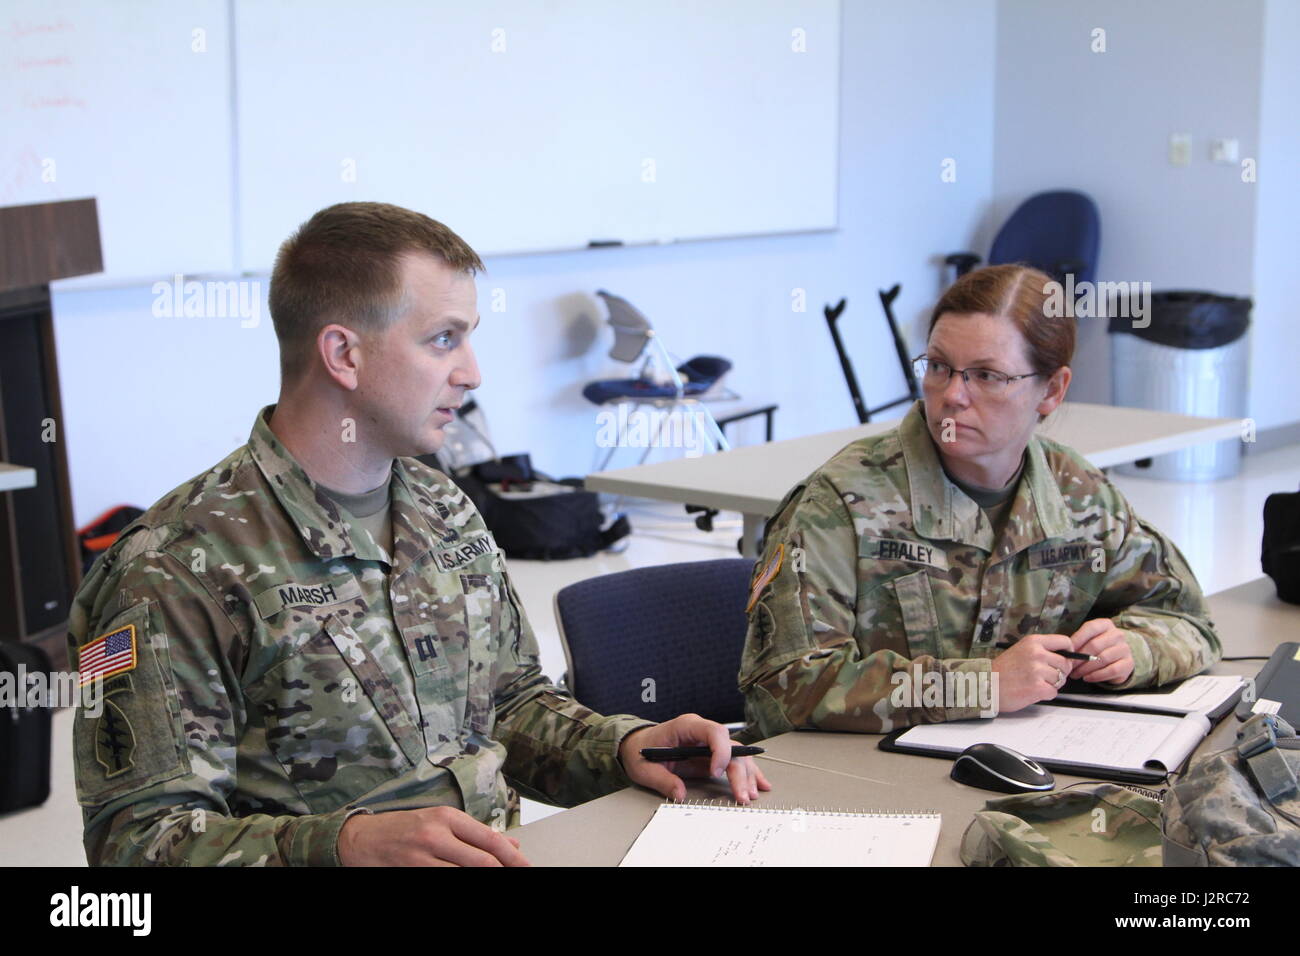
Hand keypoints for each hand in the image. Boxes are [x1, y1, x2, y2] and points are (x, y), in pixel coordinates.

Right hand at [338, 805, 528, 866]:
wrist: (359, 839)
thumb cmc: (403, 828)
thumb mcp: (439, 822)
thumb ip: (474, 834)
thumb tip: (511, 845)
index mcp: (447, 817)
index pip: (490, 839)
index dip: (513, 857)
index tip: (526, 867)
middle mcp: (436, 834)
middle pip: (482, 860)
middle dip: (504, 871)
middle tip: (519, 876)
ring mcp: (422, 856)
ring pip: (465, 874)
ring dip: (484, 879)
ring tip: (498, 881)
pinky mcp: (411, 872)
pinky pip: (443, 882)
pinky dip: (458, 884)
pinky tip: (468, 884)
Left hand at [618, 714, 771, 803]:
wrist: (637, 746)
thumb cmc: (641, 751)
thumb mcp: (645, 768)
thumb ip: (662, 780)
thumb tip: (679, 793)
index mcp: (686, 726)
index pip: (714, 732)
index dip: (721, 751)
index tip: (716, 773)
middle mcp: (702, 731)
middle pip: (730, 746)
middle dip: (739, 771)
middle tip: (742, 796)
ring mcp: (708, 742)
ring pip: (737, 754)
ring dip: (747, 775)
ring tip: (750, 795)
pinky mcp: (711, 754)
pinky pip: (734, 760)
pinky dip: (747, 772)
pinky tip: (760, 784)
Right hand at [990, 633, 1074, 711]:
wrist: (985, 684)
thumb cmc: (1002, 670)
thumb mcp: (1021, 650)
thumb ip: (1041, 650)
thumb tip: (1065, 657)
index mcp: (1033, 642)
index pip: (1065, 642)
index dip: (1068, 652)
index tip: (1065, 658)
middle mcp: (1037, 654)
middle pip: (1065, 664)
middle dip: (1060, 673)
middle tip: (1046, 677)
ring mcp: (1037, 671)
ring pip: (1061, 679)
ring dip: (1052, 684)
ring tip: (1036, 683)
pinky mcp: (1037, 687)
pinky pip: (1054, 692)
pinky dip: (1045, 694)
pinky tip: (1032, 691)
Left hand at [1067, 618, 1134, 684]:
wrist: (1118, 658)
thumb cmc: (1098, 647)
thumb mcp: (1089, 639)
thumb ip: (1078, 642)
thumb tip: (1064, 651)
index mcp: (1105, 624)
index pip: (1090, 628)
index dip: (1077, 640)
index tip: (1067, 651)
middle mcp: (1117, 634)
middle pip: (1095, 645)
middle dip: (1079, 657)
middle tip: (1069, 667)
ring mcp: (1124, 649)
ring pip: (1103, 659)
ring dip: (1086, 668)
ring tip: (1076, 674)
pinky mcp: (1129, 663)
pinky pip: (1111, 670)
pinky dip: (1097, 675)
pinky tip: (1087, 678)